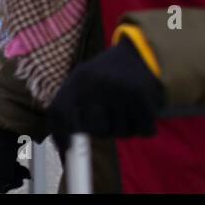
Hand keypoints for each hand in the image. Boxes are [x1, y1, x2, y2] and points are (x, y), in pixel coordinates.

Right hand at [0, 118, 30, 192]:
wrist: (24, 109)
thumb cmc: (12, 126)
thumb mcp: (7, 149)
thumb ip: (3, 169)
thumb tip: (0, 189)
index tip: (9, 181)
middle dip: (6, 177)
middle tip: (21, 179)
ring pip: (0, 169)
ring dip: (12, 174)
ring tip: (25, 173)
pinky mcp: (5, 148)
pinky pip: (7, 164)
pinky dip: (15, 169)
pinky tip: (23, 168)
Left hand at [46, 38, 164, 150]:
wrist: (139, 54)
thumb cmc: (104, 75)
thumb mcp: (80, 80)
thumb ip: (67, 107)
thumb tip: (64, 146)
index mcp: (77, 79)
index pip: (60, 112)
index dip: (60, 135)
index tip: (68, 149)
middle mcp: (97, 84)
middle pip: (95, 130)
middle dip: (102, 129)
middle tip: (107, 113)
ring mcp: (121, 91)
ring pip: (121, 133)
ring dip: (124, 127)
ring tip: (124, 106)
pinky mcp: (144, 98)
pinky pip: (143, 131)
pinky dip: (143, 127)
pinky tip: (139, 110)